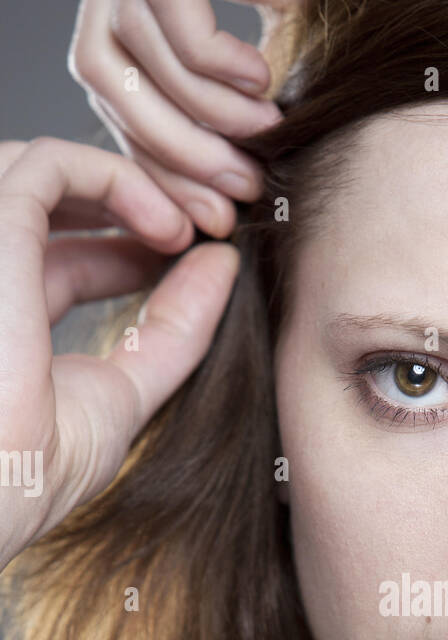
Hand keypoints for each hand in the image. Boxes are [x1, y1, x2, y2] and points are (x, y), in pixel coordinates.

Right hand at [0, 137, 239, 572]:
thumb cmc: (32, 475)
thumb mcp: (122, 393)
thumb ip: (172, 331)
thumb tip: (224, 266)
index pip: (61, 253)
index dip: (134, 243)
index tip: (199, 253)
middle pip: (53, 201)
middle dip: (140, 202)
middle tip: (210, 225)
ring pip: (49, 168)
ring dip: (135, 182)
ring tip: (194, 224)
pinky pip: (47, 165)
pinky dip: (116, 176)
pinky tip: (169, 223)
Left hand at [68, 0, 336, 236]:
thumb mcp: (263, 65)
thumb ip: (227, 116)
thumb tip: (217, 205)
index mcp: (130, 6)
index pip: (111, 96)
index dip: (153, 164)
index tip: (207, 215)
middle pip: (104, 76)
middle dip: (171, 151)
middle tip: (240, 188)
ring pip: (133, 48)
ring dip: (204, 112)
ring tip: (265, 132)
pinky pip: (169, 5)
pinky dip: (212, 58)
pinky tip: (260, 74)